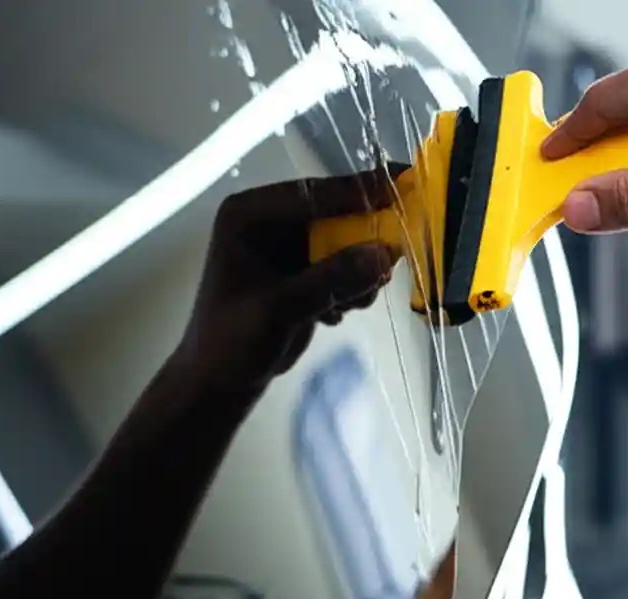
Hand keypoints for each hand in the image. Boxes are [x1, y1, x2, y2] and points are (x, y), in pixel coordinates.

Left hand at [175, 166, 404, 393]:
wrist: (221, 382)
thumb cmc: (232, 343)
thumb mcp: (280, 310)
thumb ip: (331, 279)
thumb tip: (384, 254)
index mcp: (249, 215)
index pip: (314, 193)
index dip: (360, 191)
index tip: (407, 187)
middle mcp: (270, 221)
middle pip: (336, 213)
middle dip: (365, 239)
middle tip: (394, 260)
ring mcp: (289, 246)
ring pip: (346, 240)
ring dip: (361, 269)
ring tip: (353, 303)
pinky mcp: (305, 270)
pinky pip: (344, 263)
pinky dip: (354, 285)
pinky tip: (338, 313)